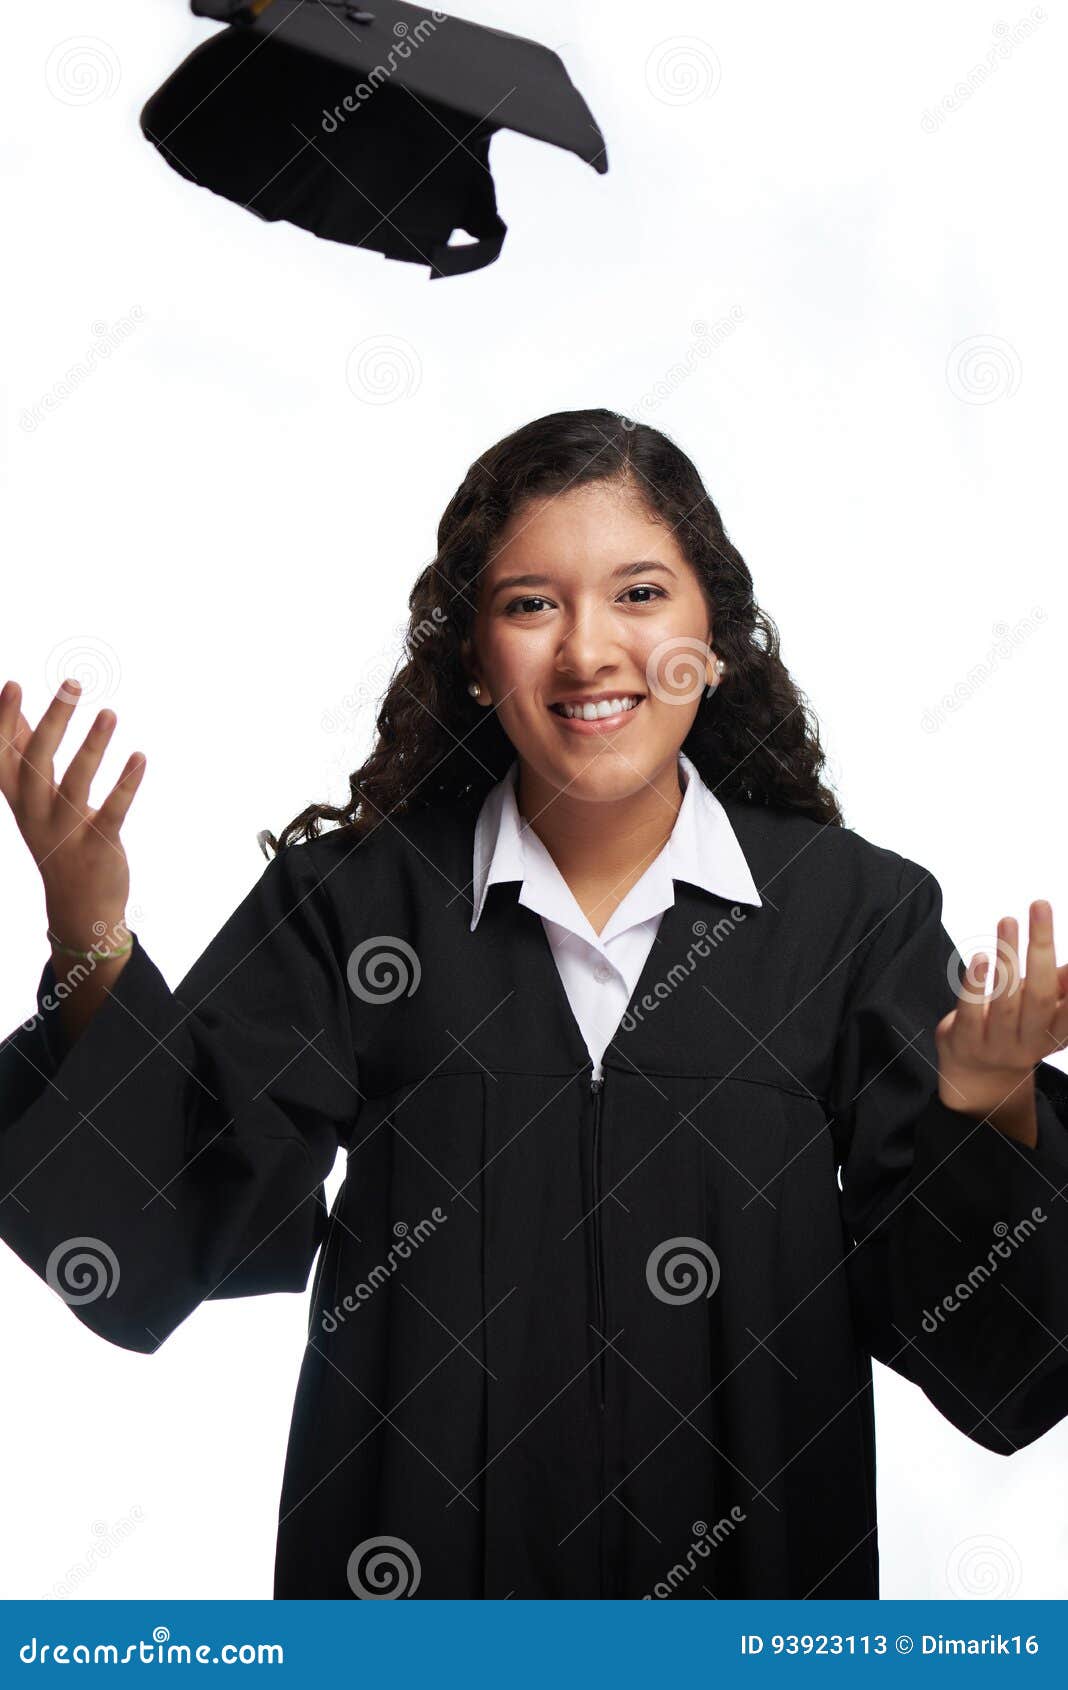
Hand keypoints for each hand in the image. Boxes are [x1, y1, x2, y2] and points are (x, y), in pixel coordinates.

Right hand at [0, 676, 145, 947]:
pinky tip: (140, 757)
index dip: (4, 722)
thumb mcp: (34, 801)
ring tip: (110, 713)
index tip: (12, 684)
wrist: (79, 906)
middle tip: (72, 683)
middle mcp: (38, 814)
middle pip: (37, 763)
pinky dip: (126, 784)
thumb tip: (12, 713)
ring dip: (93, 746)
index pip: (3, 757)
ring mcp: (67, 831)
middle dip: (53, 721)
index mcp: (20, 801)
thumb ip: (25, 758)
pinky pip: (113, 812)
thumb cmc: (57, 840)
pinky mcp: (99, 846)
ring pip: (76, 785)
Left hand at [936, 902, 1067, 1147]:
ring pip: (1005, 1001)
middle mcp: (1030, 1042)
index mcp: (1055, 1032)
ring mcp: (997, 1045)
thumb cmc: (1015, 1027)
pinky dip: (975, 985)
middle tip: (1040, 905)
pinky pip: (971, 1012)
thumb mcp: (1043, 1010)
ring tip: (1008, 921)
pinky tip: (980, 958)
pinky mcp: (966, 1042)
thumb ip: (1062, 985)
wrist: (977, 1077)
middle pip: (1039, 995)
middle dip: (1041, 947)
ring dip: (1007, 957)